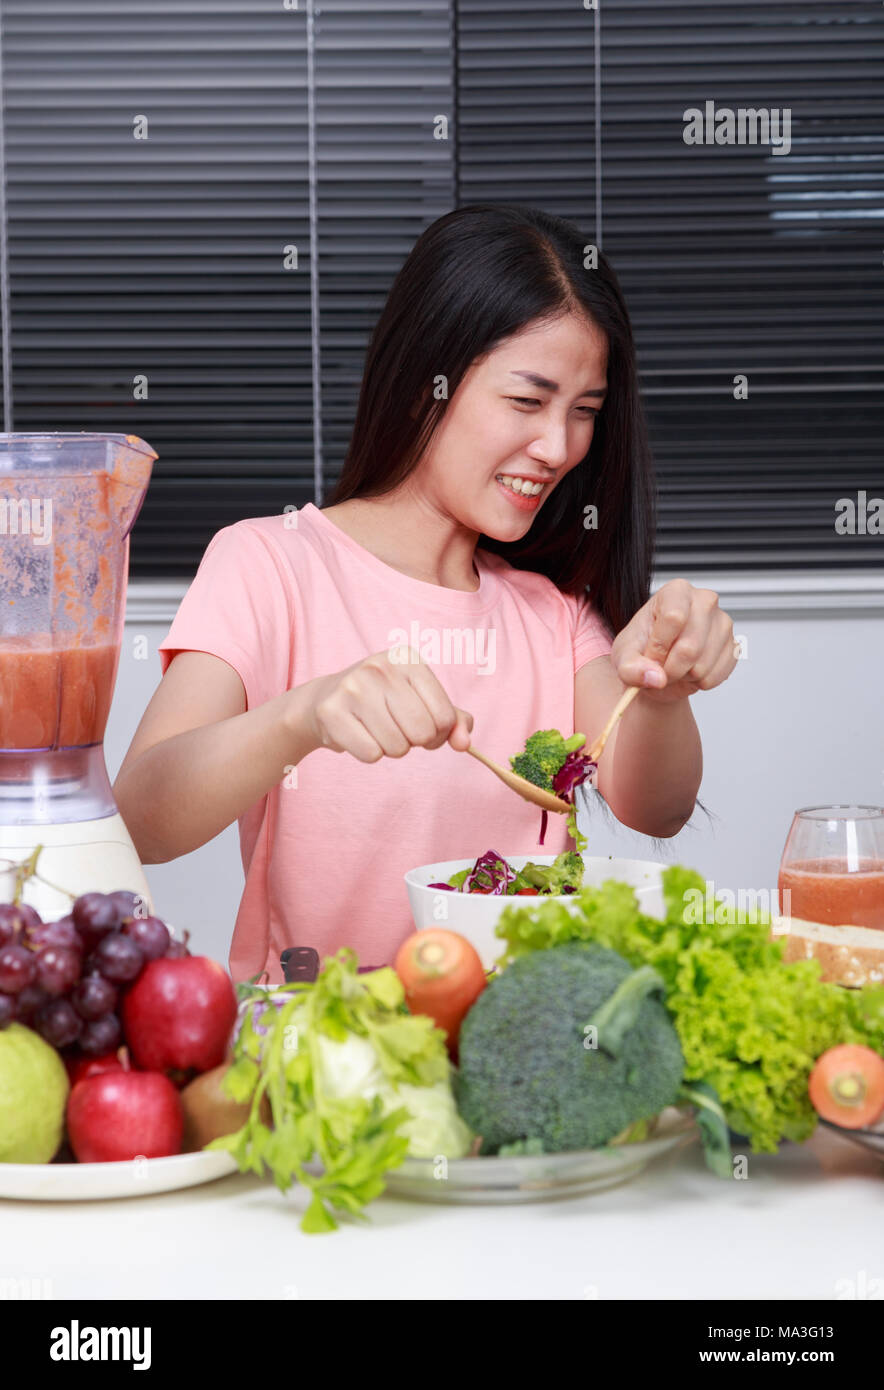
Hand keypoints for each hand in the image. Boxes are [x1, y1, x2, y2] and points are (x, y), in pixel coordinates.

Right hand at [303, 646, 473, 760]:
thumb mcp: (423, 701)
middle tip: (398, 729)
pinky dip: (369, 754)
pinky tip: (358, 734)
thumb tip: (465, 743)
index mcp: (407, 658)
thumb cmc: (384, 701)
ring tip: (377, 729)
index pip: (445, 717)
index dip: (438, 733)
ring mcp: (353, 687)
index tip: (421, 724)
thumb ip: (454, 721)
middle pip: (422, 733)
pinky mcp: (331, 711)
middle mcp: (380, 667)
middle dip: (415, 741)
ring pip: (397, 747)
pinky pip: (371, 754)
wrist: (326, 698)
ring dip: (391, 748)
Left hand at [610, 578, 738, 701]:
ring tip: (675, 666)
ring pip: (702, 665)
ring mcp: (723, 623)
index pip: (674, 617)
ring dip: (683, 676)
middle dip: (670, 668)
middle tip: (661, 667)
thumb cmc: (641, 651)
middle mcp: (704, 601)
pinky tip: (691, 670)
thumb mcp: (623, 658)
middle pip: (690, 647)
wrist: (658, 667)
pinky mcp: (733, 646)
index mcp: (676, 591)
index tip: (650, 656)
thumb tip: (655, 677)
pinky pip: (716, 676)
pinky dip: (699, 682)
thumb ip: (630, 668)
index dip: (658, 647)